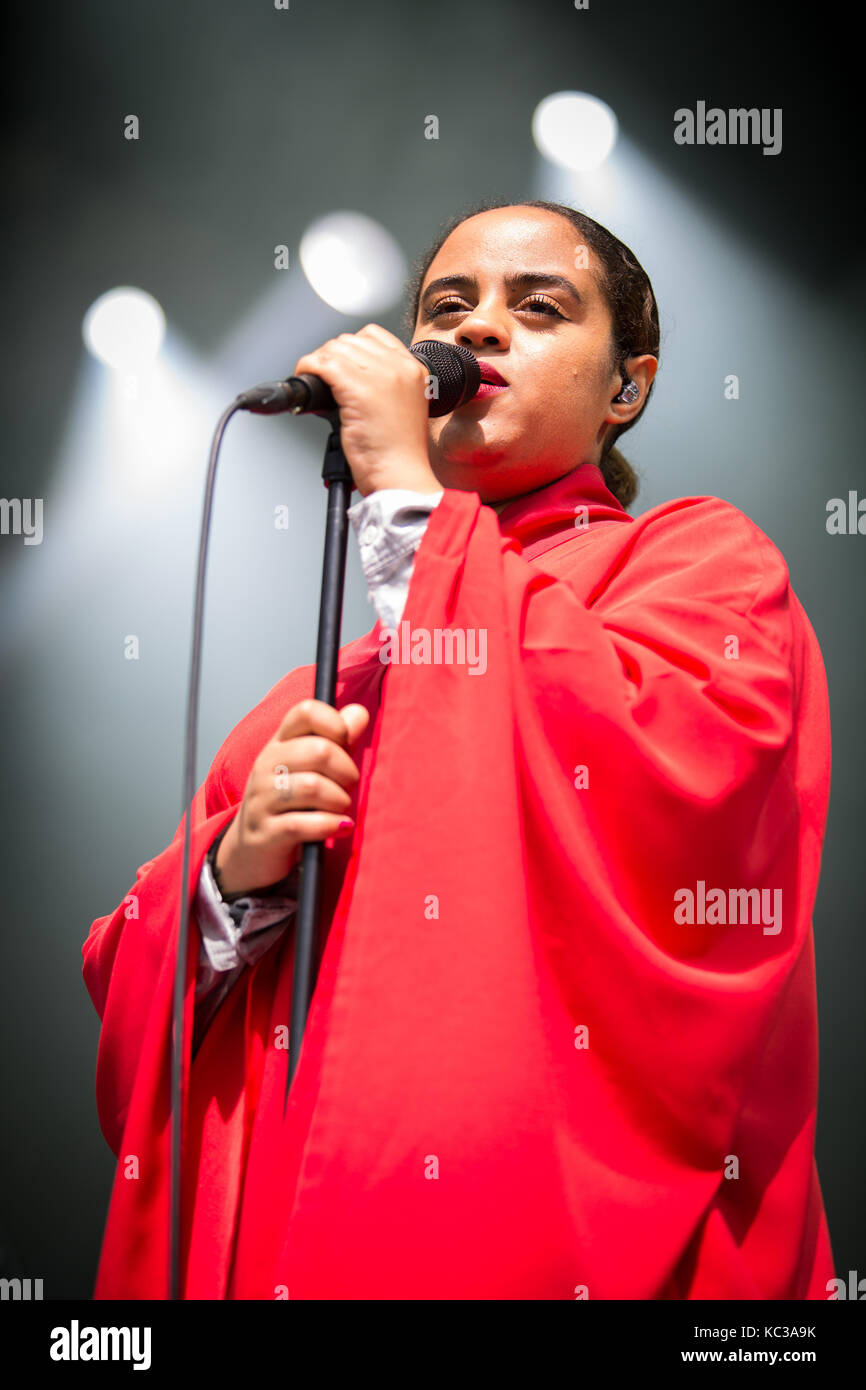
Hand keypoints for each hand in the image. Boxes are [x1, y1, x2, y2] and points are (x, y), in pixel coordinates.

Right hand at [214, 698, 370, 896]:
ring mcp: (261, 799)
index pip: (306, 712)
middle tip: (348, 786)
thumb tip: (359, 713)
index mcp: (279, 743)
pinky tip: (341, 827)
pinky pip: (303, 824)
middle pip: (319, 751)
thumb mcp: (311, 770)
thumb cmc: (291, 806)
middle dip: (346, 771)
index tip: (345, 744)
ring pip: (313, 787)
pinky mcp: (264, 833)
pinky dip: (330, 825)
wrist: (252, 851)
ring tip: (341, 809)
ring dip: (339, 801)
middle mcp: (266, 765)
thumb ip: (338, 741)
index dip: (335, 724)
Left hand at [292, 324, 441, 496]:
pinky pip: (323, 364)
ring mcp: (379, 376)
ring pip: (334, 350)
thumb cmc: (398, 453)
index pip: (374, 336)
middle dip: (331, 357)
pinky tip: (307, 379)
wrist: (400, 477)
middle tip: (324, 380)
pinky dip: (308, 368)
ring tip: (315, 382)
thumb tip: (347, 376)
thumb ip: (383, 386)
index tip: (341, 366)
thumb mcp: (401, 408)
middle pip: (350, 341)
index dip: (351, 349)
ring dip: (318, 363)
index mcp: (414, 370)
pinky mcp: (357, 389)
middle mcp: (398, 367)